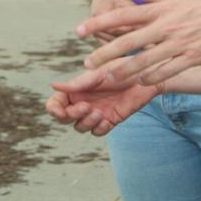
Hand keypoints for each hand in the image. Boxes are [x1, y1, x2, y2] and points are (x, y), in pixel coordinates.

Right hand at [45, 70, 163, 136]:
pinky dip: (100, 129)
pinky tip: (108, 120)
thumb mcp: (99, 73)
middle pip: (64, 118)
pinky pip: (98, 132)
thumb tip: (53, 85)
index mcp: (76, 89)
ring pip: (80, 127)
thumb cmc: (122, 68)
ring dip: (86, 122)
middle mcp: (83, 101)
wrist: (147, 75)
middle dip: (72, 115)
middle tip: (86, 107)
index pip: (56, 103)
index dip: (54, 110)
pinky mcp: (110, 120)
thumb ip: (77, 83)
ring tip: (99, 113)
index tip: (60, 111)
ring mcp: (96, 112)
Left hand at [76, 0, 200, 85]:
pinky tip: (140, 83)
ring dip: (124, 72)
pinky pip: (166, 71)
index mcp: (163, 9)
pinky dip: (151, 78)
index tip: (80, 30)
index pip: (124, 16)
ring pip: (144, 61)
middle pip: (129, 42)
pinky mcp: (192, 58)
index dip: (100, 24)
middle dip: (105, 54)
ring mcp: (180, 44)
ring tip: (109, 78)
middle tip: (88, 63)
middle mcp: (168, 26)